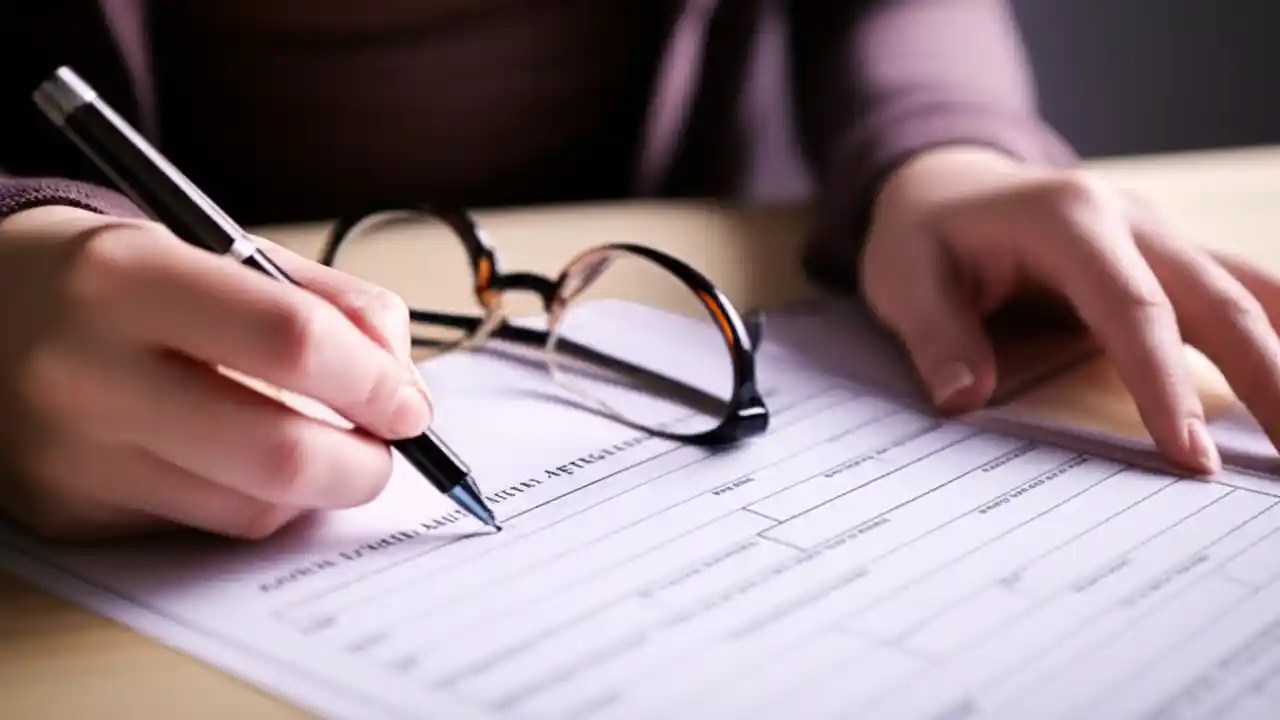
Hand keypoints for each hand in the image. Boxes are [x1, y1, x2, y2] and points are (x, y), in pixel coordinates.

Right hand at [0, 205, 432, 539]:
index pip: (293, 341)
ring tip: (321, 447)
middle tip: (387, 448)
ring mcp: (71, 453)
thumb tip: (403, 386)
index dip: (375, 381)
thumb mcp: (219, 250)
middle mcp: (86, 370)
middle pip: (280, 451)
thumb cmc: (122, 277)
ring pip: (252, 509)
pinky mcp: (68, 511)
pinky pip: (206, 527)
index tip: (408, 403)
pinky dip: (257, 504)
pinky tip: (246, 463)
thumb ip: (328, 304)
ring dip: (316, 489)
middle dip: (366, 463)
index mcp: (127, 276)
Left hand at [862, 146, 1279, 474]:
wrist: (946, 184)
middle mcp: (1128, 220)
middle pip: (1218, 298)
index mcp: (1067, 219)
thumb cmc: (925, 234)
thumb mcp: (903, 277)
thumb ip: (936, 335)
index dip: (1165, 382)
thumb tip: (964, 397)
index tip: (1187, 452)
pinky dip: (1276, 331)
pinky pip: (1239, 293)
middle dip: (1266, 377)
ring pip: (1246, 293)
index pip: (1133, 308)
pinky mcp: (1165, 260)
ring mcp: (1156, 236)